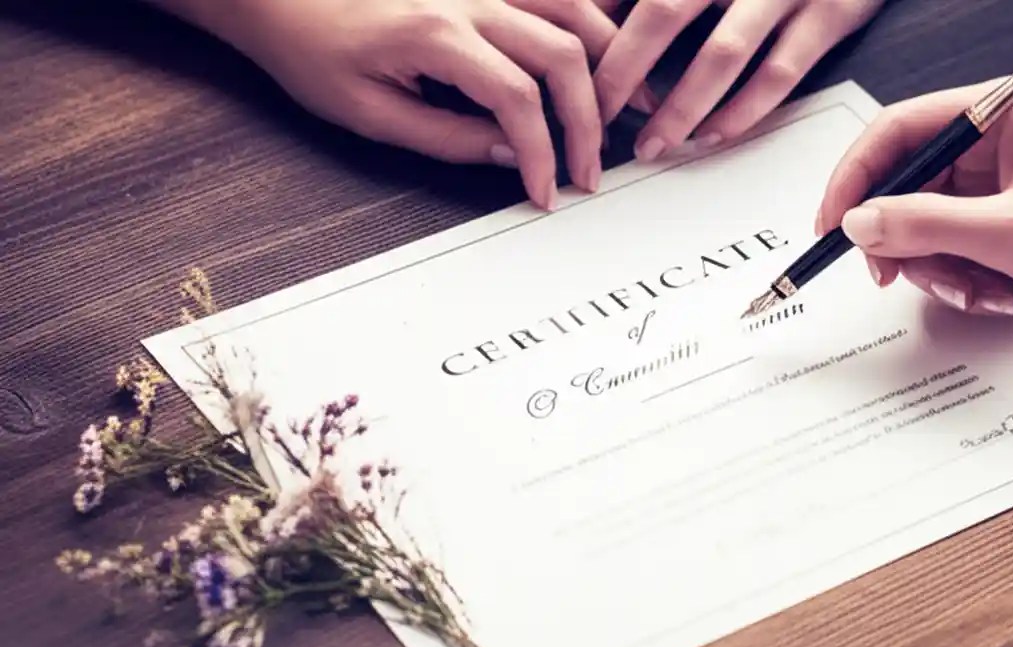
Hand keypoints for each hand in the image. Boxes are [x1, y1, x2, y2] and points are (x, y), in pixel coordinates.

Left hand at [210, 0, 620, 208]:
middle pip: (564, 52)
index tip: (548, 191)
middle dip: (589, 118)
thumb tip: (513, 154)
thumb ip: (448, 137)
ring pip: (573, 9)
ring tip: (626, 105)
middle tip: (592, 167)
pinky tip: (604, 49)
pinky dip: (587, 17)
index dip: (544, 153)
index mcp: (438, 35)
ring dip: (607, 60)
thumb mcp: (370, 114)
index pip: (519, 99)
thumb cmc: (313, 50)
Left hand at [593, 0, 884, 159]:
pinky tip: (714, 136)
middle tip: (597, 121)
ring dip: (682, 107)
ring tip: (653, 145)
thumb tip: (588, 23)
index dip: (599, 38)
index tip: (569, 80)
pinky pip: (779, 73)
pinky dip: (743, 111)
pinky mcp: (832, 14)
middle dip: (622, 73)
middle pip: (662, 12)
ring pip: (723, 53)